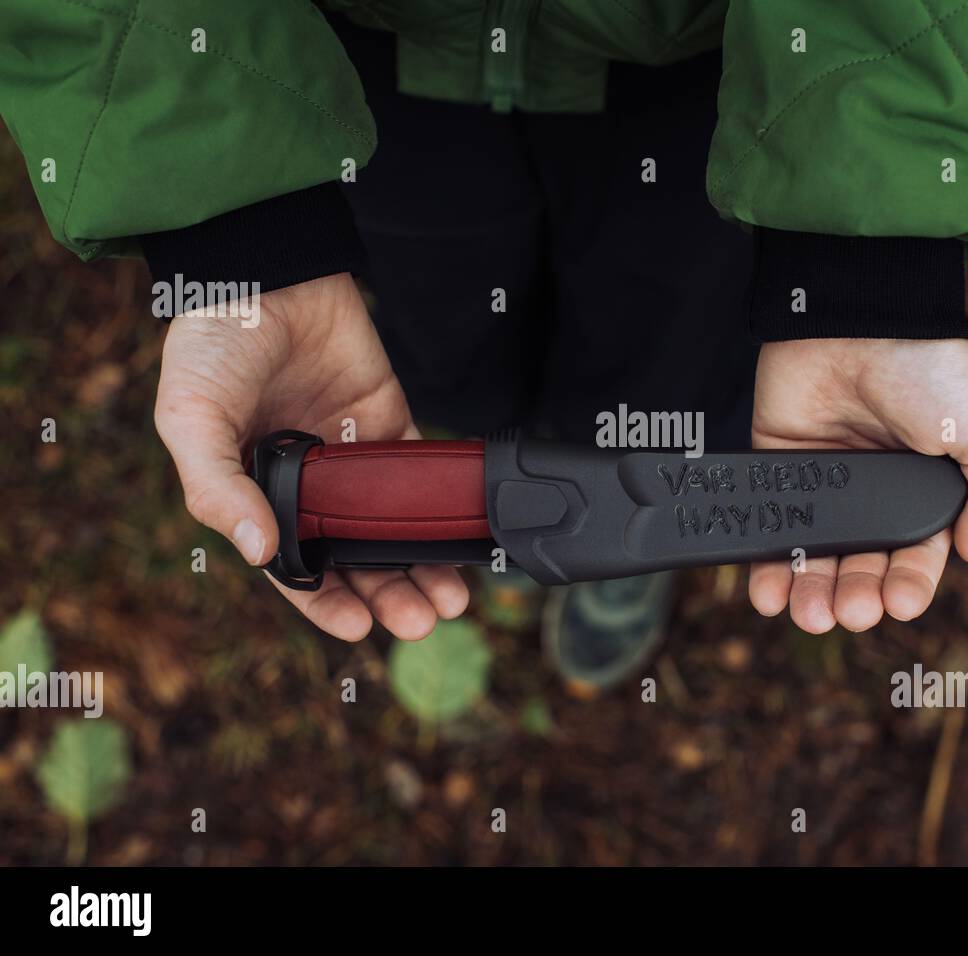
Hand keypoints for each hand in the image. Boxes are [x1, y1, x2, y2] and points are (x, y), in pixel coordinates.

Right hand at [154, 273, 468, 640]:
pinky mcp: (391, 425)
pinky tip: (463, 540)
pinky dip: (444, 509)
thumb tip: (261, 553)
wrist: (269, 272)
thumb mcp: (192, 417)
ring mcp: (352, 459)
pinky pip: (422, 477)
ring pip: (394, 529)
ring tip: (450, 601)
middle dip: (388, 596)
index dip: (325, 602)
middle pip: (355, 559)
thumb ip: (218, 486)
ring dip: (423, 567)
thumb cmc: (213, 345)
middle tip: (421, 622)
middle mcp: (307, 487)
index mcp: (255, 495)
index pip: (295, 568)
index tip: (358, 629)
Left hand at [749, 338, 967, 633]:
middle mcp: (874, 492)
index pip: (916, 557)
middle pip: (861, 566)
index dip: (907, 587)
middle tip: (850, 611)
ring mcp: (825, 481)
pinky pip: (772, 523)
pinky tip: (769, 594)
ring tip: (811, 614)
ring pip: (815, 556)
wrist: (860, 315)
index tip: (898, 604)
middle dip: (856, 597)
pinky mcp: (779, 465)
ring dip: (812, 593)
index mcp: (926, 490)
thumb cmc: (932, 368)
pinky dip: (767, 562)